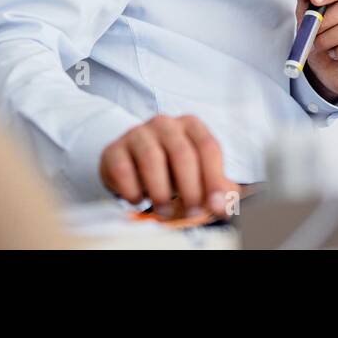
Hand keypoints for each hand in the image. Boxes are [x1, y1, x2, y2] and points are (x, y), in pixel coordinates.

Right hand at [99, 115, 239, 218]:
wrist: (131, 165)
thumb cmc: (172, 170)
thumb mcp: (198, 174)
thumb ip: (216, 188)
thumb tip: (223, 206)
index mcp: (191, 125)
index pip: (208, 147)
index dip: (214, 178)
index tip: (215, 204)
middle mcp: (165, 124)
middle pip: (182, 153)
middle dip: (190, 189)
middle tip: (191, 213)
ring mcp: (138, 133)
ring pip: (152, 159)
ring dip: (161, 192)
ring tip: (165, 211)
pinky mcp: (114, 149)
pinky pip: (123, 170)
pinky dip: (133, 190)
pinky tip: (139, 200)